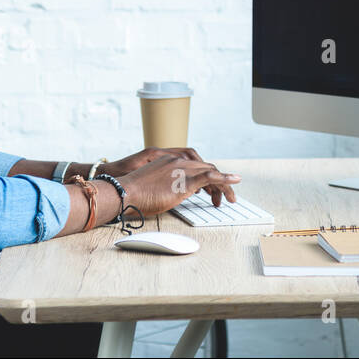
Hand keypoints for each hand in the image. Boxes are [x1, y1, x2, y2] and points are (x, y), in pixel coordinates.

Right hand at [105, 147, 238, 205]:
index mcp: (169, 161)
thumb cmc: (134, 194)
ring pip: (211, 172)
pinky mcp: (184, 181)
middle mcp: (177, 162)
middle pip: (206, 168)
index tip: (210, 191)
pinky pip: (210, 177)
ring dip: (224, 185)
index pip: (195, 165)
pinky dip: (224, 178)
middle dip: (218, 183)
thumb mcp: (154, 185)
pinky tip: (234, 181)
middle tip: (224, 198)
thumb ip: (168, 184)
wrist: (124, 192)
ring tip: (230, 198)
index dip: (206, 177)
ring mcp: (181, 170)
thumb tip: (181, 193)